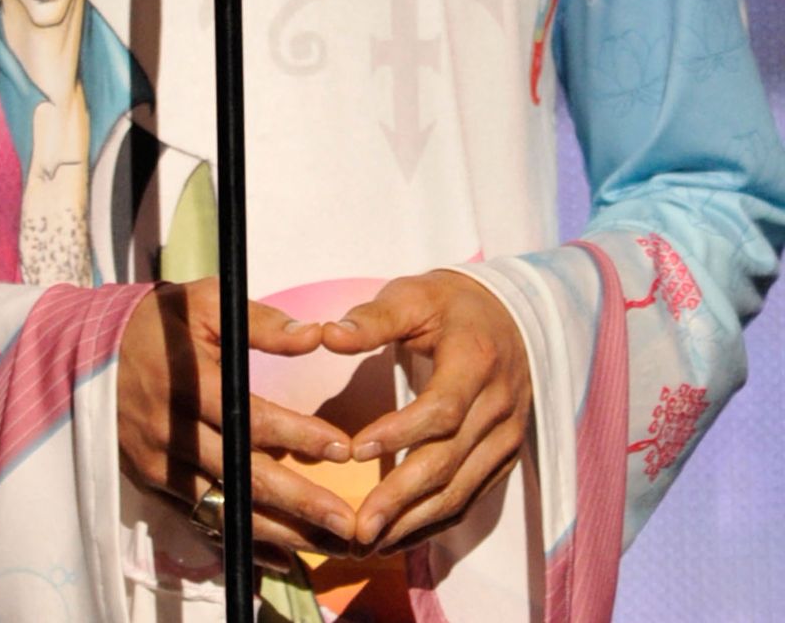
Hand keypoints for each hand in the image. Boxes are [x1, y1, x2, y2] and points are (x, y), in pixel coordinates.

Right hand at [118, 276, 356, 569]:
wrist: (92, 348)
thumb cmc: (161, 322)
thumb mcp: (208, 302)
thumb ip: (263, 322)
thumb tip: (316, 336)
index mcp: (187, 382)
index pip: (249, 418)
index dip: (297, 435)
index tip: (341, 448)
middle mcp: (169, 429)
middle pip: (240, 475)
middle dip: (297, 502)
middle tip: (345, 523)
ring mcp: (156, 462)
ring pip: (221, 507)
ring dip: (276, 532)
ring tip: (325, 545)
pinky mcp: (149, 482)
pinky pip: (199, 520)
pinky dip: (239, 540)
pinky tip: (279, 557)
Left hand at [320, 270, 531, 554]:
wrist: (509, 316)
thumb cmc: (449, 306)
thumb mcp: (413, 296)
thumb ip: (373, 319)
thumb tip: (328, 336)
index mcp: (476, 360)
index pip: (441, 409)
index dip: (400, 434)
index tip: (355, 449)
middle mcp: (499, 405)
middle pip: (450, 461)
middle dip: (403, 497)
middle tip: (359, 525)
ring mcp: (507, 436)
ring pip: (462, 490)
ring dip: (416, 521)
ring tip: (372, 541)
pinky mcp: (505, 456)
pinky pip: (472, 498)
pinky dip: (436, 522)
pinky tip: (401, 536)